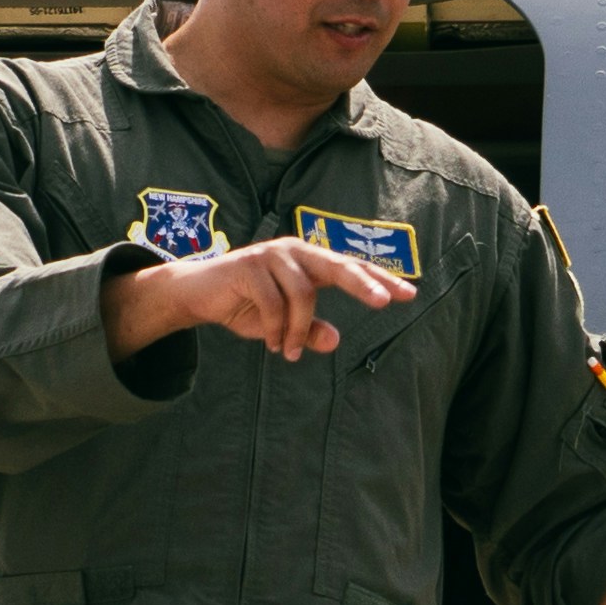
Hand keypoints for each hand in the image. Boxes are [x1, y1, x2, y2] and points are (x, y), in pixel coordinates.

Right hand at [106, 234, 410, 364]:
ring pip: (302, 294)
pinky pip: (273, 303)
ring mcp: (271, 255)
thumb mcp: (281, 326)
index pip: (350, 268)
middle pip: (337, 265)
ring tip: (288, 352)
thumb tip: (335, 339)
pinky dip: (276, 329)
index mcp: (308, 262)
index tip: (409, 294)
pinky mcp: (248, 267)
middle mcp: (294, 252)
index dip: (379, 279)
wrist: (196, 295)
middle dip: (363, 283)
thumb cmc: (244, 306)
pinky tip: (273, 345)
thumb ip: (307, 331)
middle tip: (384, 302)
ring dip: (297, 329)